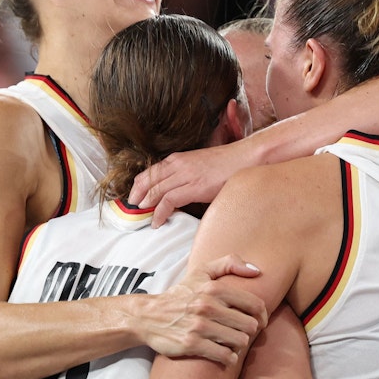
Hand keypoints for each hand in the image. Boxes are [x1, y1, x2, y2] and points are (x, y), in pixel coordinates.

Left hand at [129, 143, 254, 226]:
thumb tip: (178, 191)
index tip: (133, 198)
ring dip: (146, 206)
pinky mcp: (194, 186)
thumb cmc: (228, 164)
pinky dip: (159, 212)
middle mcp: (178, 164)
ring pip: (155, 191)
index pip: (150, 172)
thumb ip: (186, 176)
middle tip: (131, 211)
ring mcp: (185, 175)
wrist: (246, 158)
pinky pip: (168, 200)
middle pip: (148, 181)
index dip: (138, 186)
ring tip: (141, 217)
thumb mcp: (200, 166)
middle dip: (136, 197)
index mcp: (178, 159)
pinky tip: (157, 221)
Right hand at [136, 255, 268, 365]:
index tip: (261, 322)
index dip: (263, 316)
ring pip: (239, 341)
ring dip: (239, 345)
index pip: (254, 304)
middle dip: (250, 332)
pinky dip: (229, 357)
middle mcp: (207, 306)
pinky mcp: (191, 344)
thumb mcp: (201, 271)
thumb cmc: (180, 295)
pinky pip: (224, 355)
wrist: (149, 316)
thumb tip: (257, 271)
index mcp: (214, 288)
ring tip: (234, 343)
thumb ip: (229, 263)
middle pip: (249, 325)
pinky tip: (226, 354)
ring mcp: (199, 326)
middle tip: (244, 333)